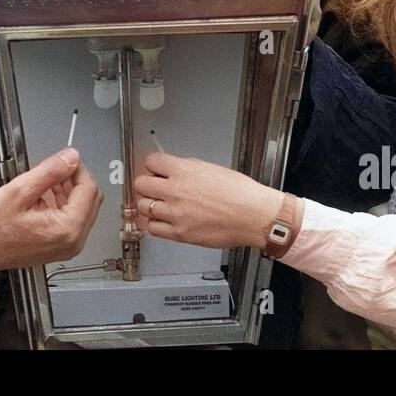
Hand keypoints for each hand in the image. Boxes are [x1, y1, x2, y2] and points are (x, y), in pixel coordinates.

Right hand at [0, 148, 103, 279]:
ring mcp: (67, 247)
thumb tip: (72, 157)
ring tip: (45, 182)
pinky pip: (72, 220)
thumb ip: (51, 171)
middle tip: (56, 169)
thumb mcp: (20, 190)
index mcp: (67, 229)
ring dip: (68, 191)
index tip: (67, 159)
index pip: (89, 190)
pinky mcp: (59, 247)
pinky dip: (62, 204)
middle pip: (90, 200)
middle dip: (75, 180)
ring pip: (82, 209)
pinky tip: (43, 197)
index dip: (79, 169)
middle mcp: (72, 242)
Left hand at [132, 152, 290, 249]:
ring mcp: (176, 214)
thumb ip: (188, 169)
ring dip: (148, 205)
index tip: (154, 170)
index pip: (151, 162)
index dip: (152, 166)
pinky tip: (161, 221)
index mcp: (184, 171)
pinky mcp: (180, 234)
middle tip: (153, 187)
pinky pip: (152, 229)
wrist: (254, 216)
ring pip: (143, 207)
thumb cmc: (241, 193)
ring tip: (158, 205)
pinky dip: (153, 224)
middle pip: (141, 184)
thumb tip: (174, 170)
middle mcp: (176, 191)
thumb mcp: (212, 169)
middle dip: (146, 184)